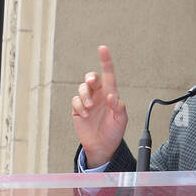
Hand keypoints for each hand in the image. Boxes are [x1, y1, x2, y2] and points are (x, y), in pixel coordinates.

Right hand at [71, 45, 128, 169]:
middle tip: (92, 84)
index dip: (106, 61)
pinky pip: (75, 101)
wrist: (102, 146)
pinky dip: (79, 106)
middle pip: (91, 78)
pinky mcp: (78, 110)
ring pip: (82, 88)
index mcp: (110, 94)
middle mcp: (98, 95)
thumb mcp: (121, 120)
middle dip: (90, 78)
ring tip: (89, 108)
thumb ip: (118, 107)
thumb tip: (111, 96)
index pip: (108, 74)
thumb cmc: (114, 132)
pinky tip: (85, 115)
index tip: (102, 49)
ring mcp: (88, 102)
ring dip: (85, 96)